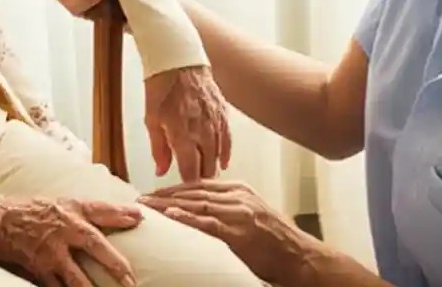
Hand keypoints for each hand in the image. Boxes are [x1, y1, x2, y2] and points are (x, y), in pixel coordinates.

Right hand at [0, 195, 142, 286]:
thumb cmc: (31, 209)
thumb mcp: (62, 202)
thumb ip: (88, 211)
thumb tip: (123, 213)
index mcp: (71, 209)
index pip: (101, 210)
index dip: (121, 214)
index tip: (140, 218)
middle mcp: (64, 229)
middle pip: (95, 245)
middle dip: (115, 263)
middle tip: (131, 279)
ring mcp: (51, 251)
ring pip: (76, 277)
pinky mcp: (38, 267)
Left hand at [139, 180, 317, 285]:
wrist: (300, 257)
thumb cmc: (277, 240)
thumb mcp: (253, 213)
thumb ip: (230, 206)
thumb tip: (202, 209)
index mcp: (240, 189)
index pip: (199, 184)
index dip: (174, 188)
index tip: (154, 192)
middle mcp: (238, 197)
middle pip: (193, 192)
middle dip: (165, 195)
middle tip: (141, 198)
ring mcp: (239, 214)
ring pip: (196, 204)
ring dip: (168, 205)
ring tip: (147, 206)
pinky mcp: (240, 233)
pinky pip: (208, 223)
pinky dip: (188, 218)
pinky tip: (171, 216)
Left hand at [144, 66, 231, 179]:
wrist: (179, 60)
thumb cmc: (161, 88)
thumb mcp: (151, 119)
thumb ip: (158, 148)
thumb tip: (161, 170)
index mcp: (182, 134)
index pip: (190, 170)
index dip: (188, 184)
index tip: (185, 191)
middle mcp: (202, 131)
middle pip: (207, 166)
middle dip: (201, 179)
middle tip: (195, 188)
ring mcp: (215, 122)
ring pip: (219, 154)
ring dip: (213, 167)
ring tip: (208, 177)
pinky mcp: (223, 113)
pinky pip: (228, 139)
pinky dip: (226, 152)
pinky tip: (223, 161)